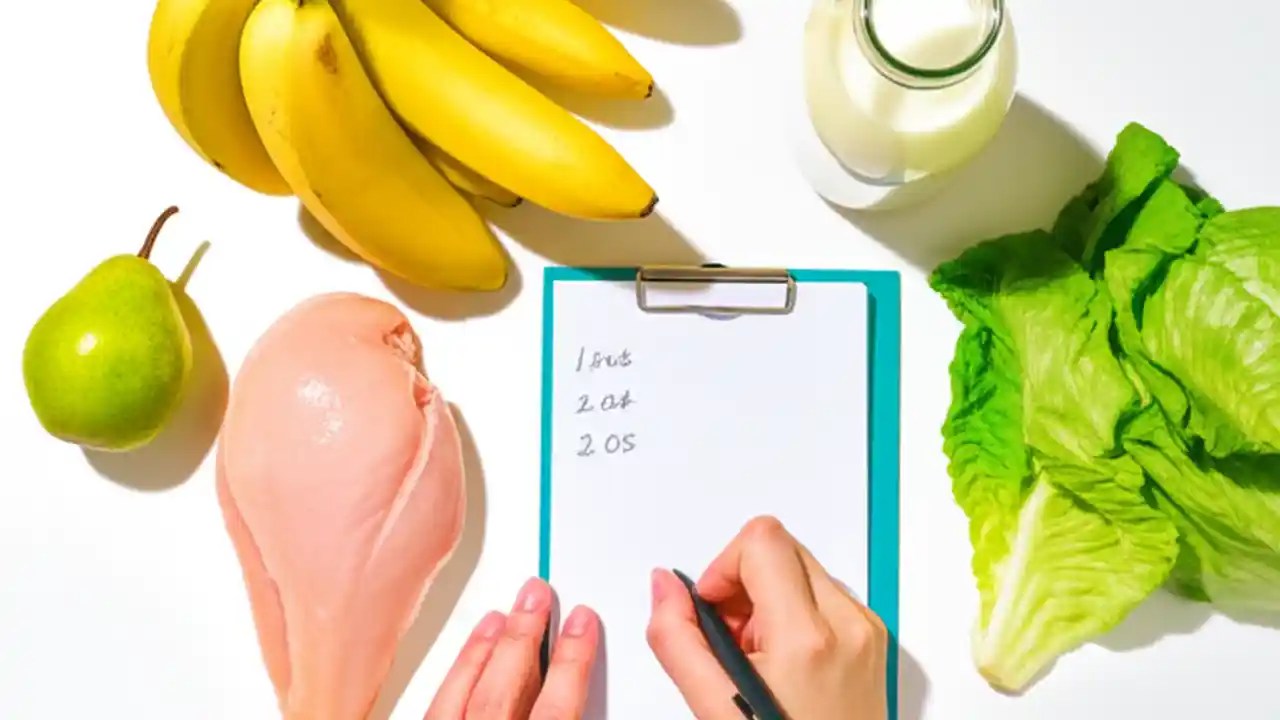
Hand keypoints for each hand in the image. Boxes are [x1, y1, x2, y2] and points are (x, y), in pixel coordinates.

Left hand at [425, 577, 599, 718]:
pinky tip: (464, 659)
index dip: (572, 662)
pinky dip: (455, 677)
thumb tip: (587, 700)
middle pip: (502, 691)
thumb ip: (572, 713)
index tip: (581, 623)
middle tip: (537, 596)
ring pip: (461, 693)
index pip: (556, 710)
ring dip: (482, 651)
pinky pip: (435, 708)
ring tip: (500, 615)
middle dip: (522, 637)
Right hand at [647, 516, 888, 719]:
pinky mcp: (872, 640)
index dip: (722, 567)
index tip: (712, 610)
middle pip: (781, 548)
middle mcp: (848, 624)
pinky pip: (823, 597)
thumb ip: (677, 638)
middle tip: (731, 640)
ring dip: (768, 601)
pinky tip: (782, 665)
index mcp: (809, 637)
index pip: (761, 539)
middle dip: (743, 585)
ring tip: (757, 661)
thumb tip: (664, 586)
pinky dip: (793, 616)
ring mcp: (866, 630)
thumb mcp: (714, 708)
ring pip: (801, 570)